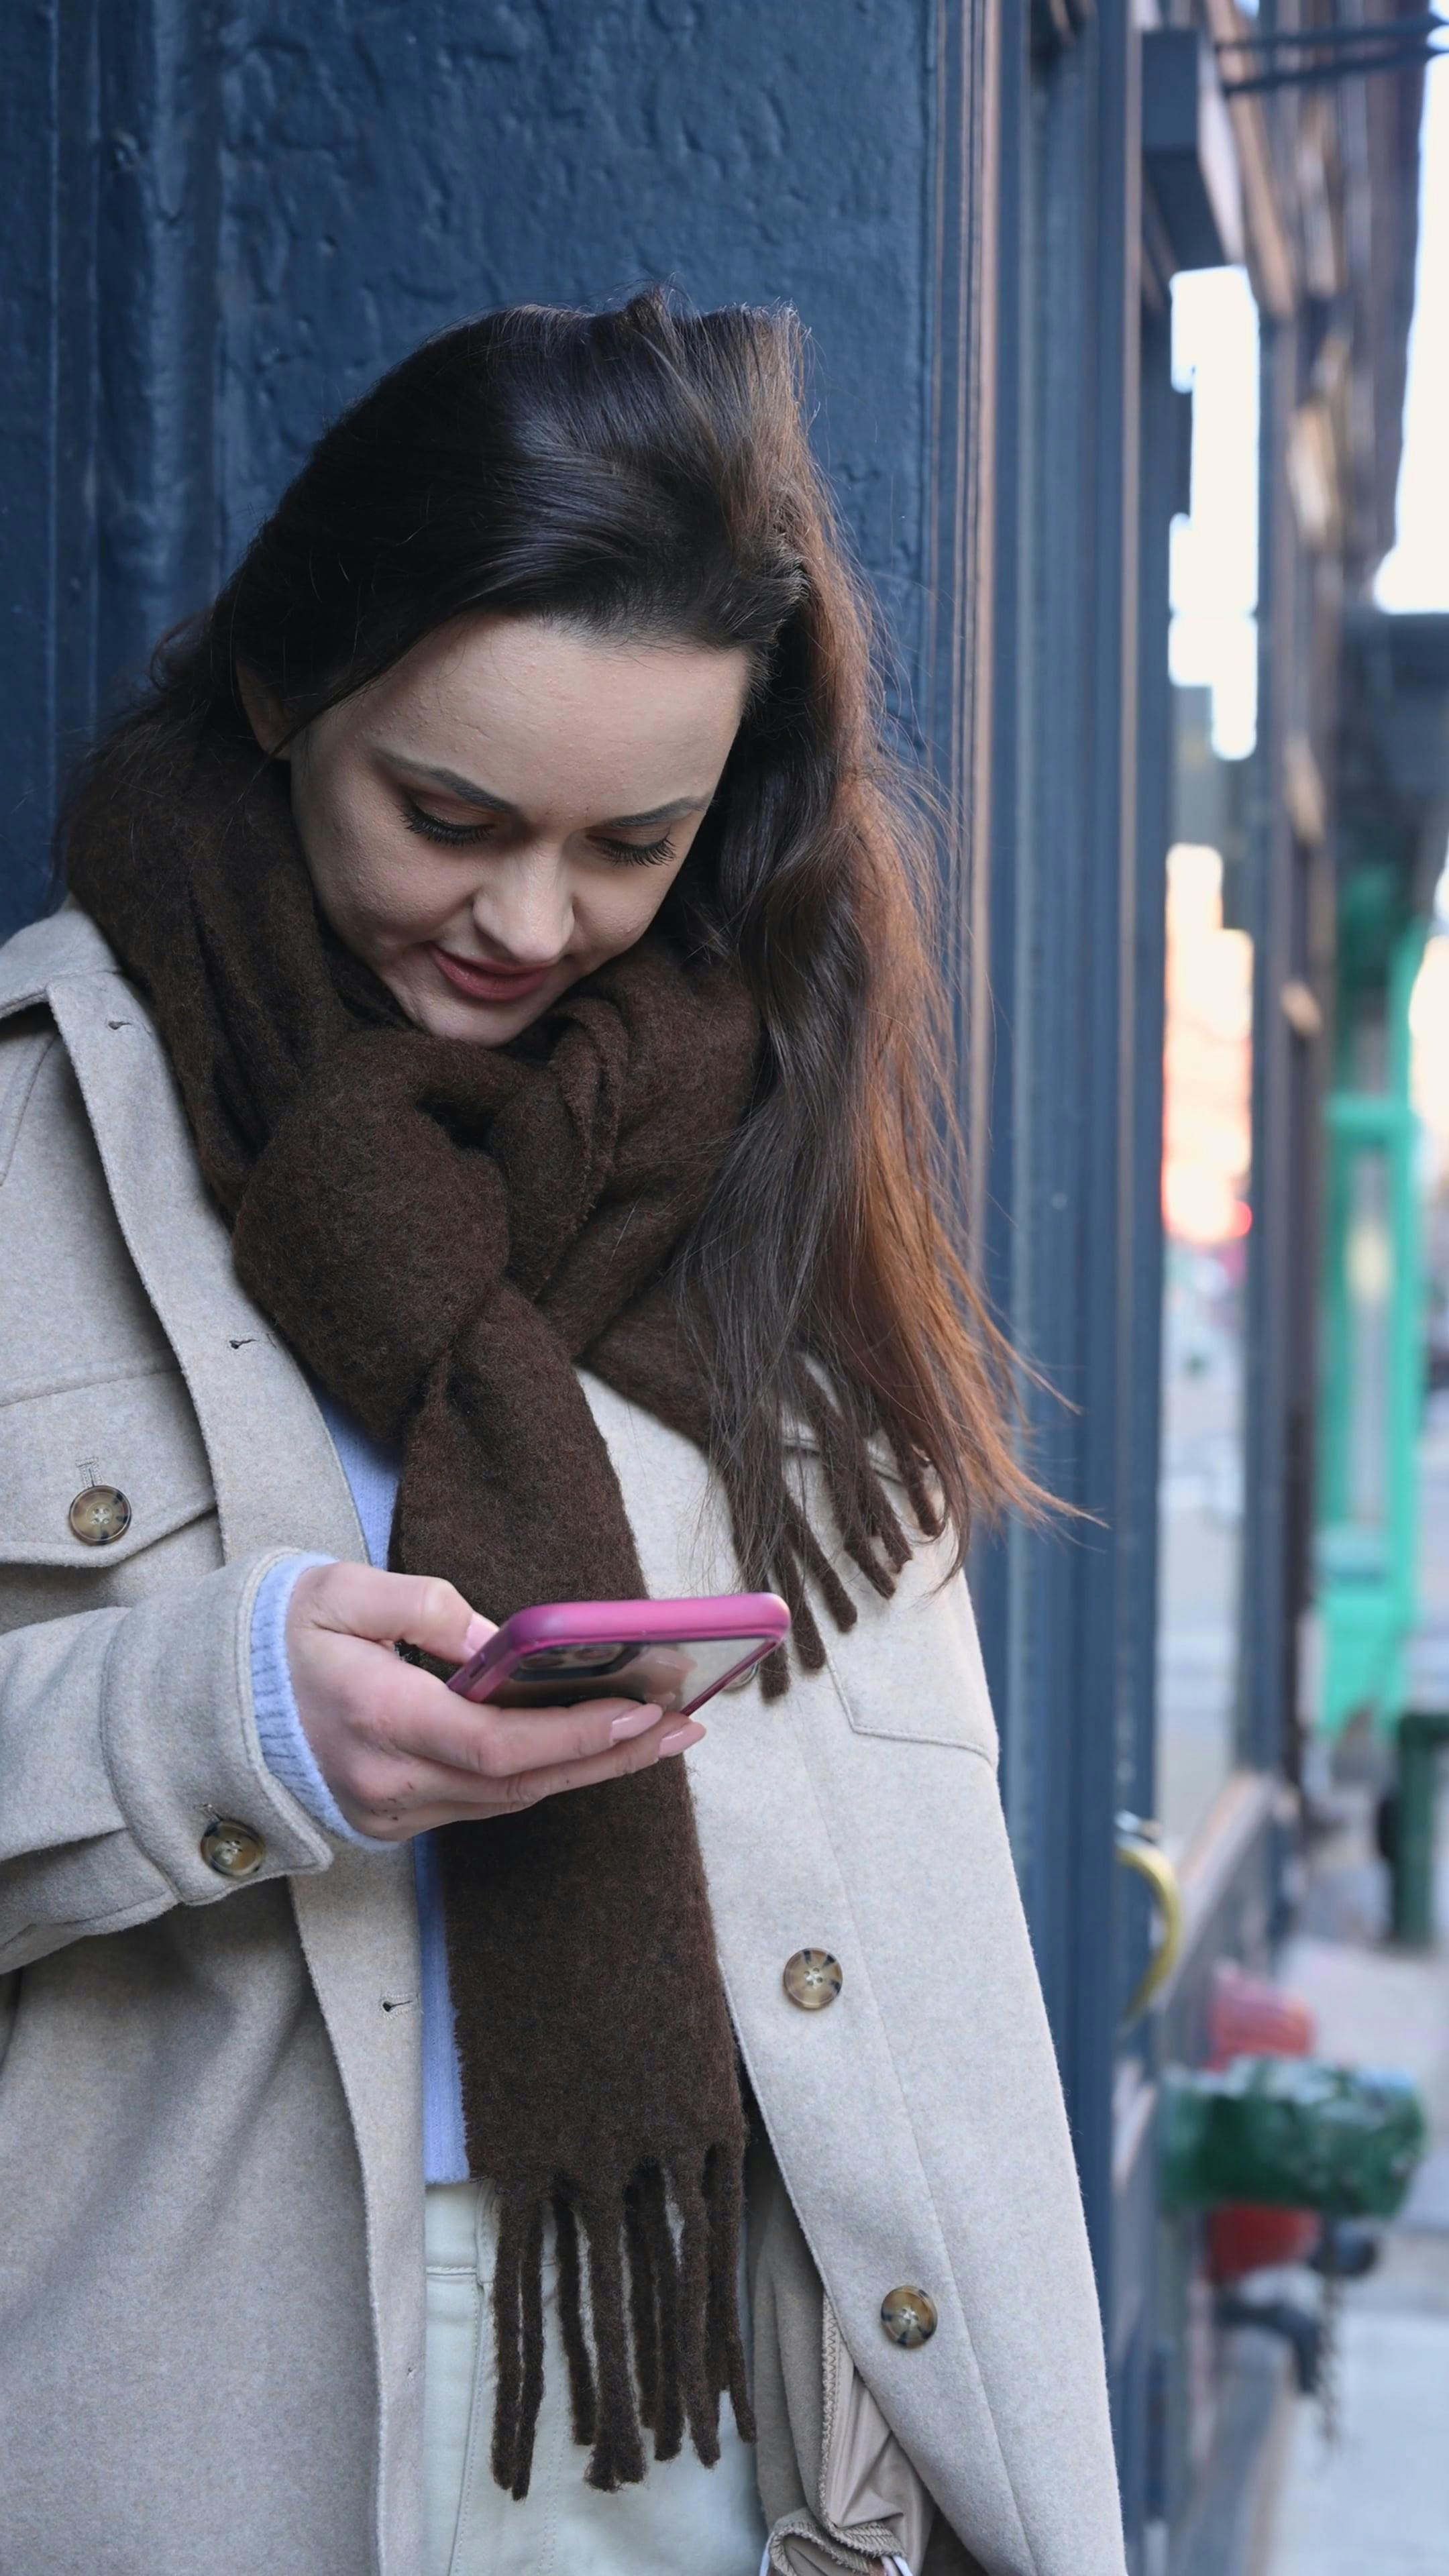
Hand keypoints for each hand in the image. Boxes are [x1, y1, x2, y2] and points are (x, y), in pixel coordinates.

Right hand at [285, 1561, 703, 1842]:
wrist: (205, 1705)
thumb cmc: (275, 1637)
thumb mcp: (337, 1593)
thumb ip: (421, 1606)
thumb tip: (498, 1641)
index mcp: (378, 1722)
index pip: (496, 1745)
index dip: (575, 1734)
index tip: (642, 1709)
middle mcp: (390, 1785)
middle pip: (523, 1784)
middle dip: (612, 1755)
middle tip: (686, 1723)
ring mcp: (392, 1813)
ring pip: (512, 1800)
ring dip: (589, 1768)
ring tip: (661, 1731)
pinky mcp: (395, 1820)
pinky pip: (486, 1802)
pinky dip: (544, 1774)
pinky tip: (592, 1745)